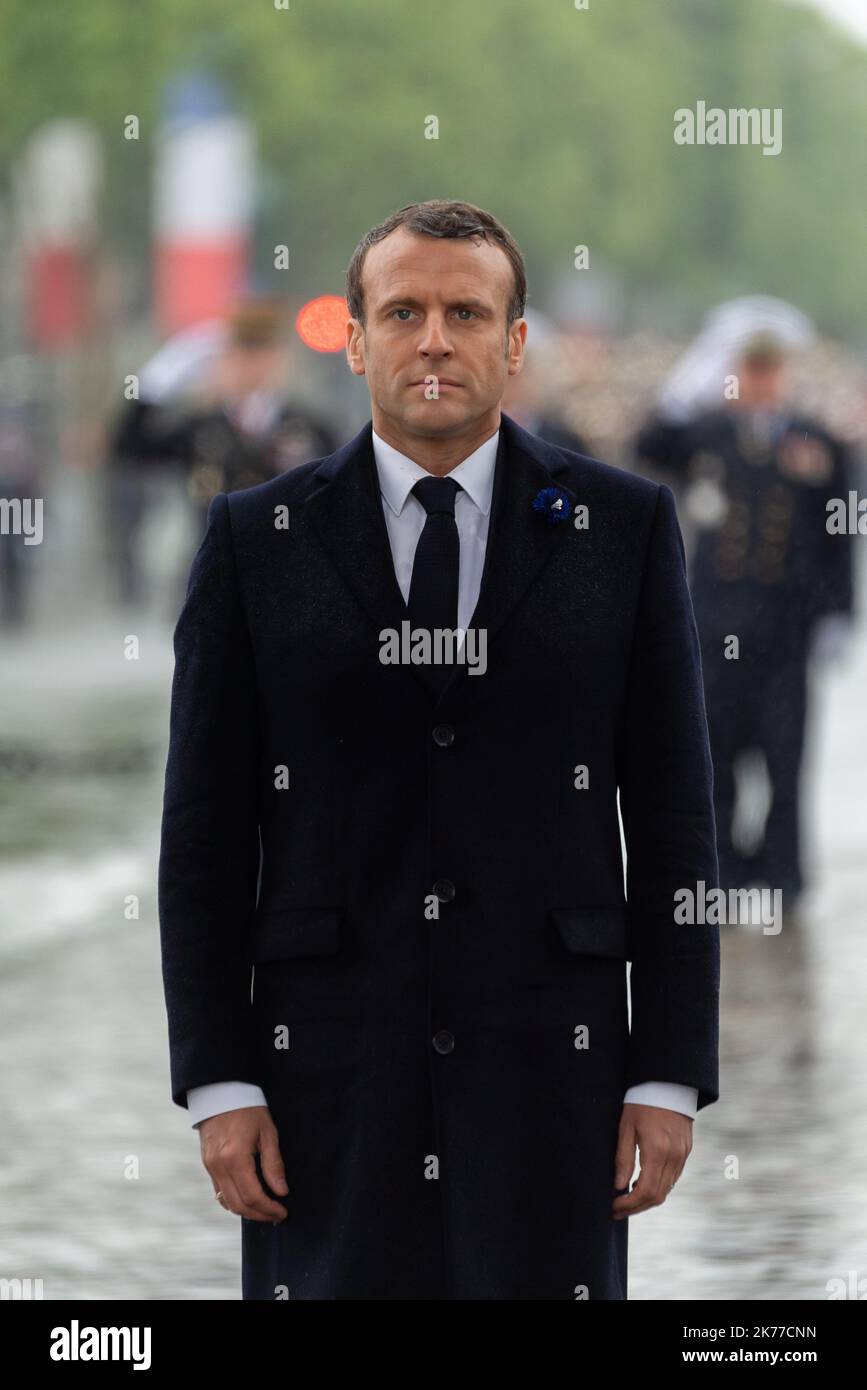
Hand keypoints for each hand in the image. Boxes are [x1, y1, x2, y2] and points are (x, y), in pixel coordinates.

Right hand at [198, 1105, 288, 1222]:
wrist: (221, 1093)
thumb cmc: (248, 1109)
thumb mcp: (268, 1132)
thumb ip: (274, 1164)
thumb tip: (281, 1191)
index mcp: (235, 1158)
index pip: (253, 1196)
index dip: (269, 1209)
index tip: (282, 1212)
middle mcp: (219, 1167)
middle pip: (239, 1205)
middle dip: (259, 1215)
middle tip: (276, 1216)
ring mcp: (210, 1167)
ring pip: (227, 1203)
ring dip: (247, 1211)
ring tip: (265, 1210)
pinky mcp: (207, 1165)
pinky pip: (219, 1193)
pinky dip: (233, 1202)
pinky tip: (248, 1199)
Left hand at [611, 1102, 692, 1219]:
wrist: (668, 1083)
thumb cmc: (642, 1103)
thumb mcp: (626, 1128)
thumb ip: (623, 1159)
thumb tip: (617, 1187)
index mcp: (657, 1151)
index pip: (644, 1192)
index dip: (628, 1204)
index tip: (613, 1207)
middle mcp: (673, 1157)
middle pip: (657, 1197)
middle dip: (636, 1208)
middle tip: (617, 1210)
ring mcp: (682, 1155)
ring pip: (666, 1190)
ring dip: (647, 1200)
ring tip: (626, 1200)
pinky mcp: (686, 1151)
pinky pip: (673, 1178)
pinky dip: (658, 1187)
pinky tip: (642, 1184)